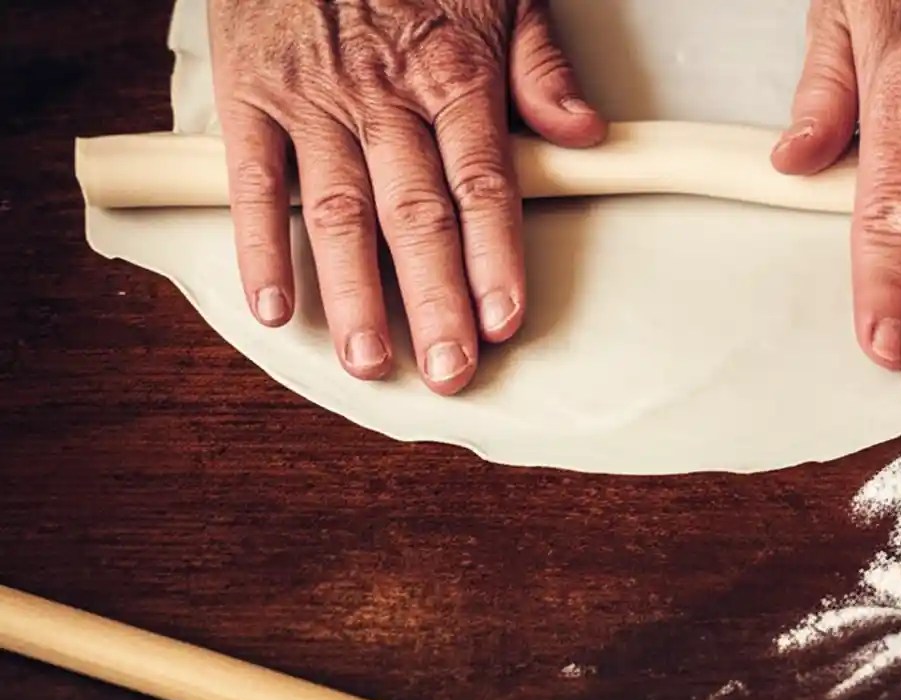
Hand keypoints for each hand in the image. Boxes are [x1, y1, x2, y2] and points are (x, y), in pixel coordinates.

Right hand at [209, 0, 605, 392]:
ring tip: (368, 361)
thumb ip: (541, 64)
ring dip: (352, 292)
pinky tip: (274, 306)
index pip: (482, 181)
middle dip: (434, 299)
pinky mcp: (250, 96)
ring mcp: (313, 101)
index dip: (495, 257)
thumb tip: (583, 134)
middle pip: (415, 214)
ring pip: (336, 210)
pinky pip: (251, 181)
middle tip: (447, 369)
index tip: (503, 320)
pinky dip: (257, 245)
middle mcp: (383, 97)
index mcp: (453, 73)